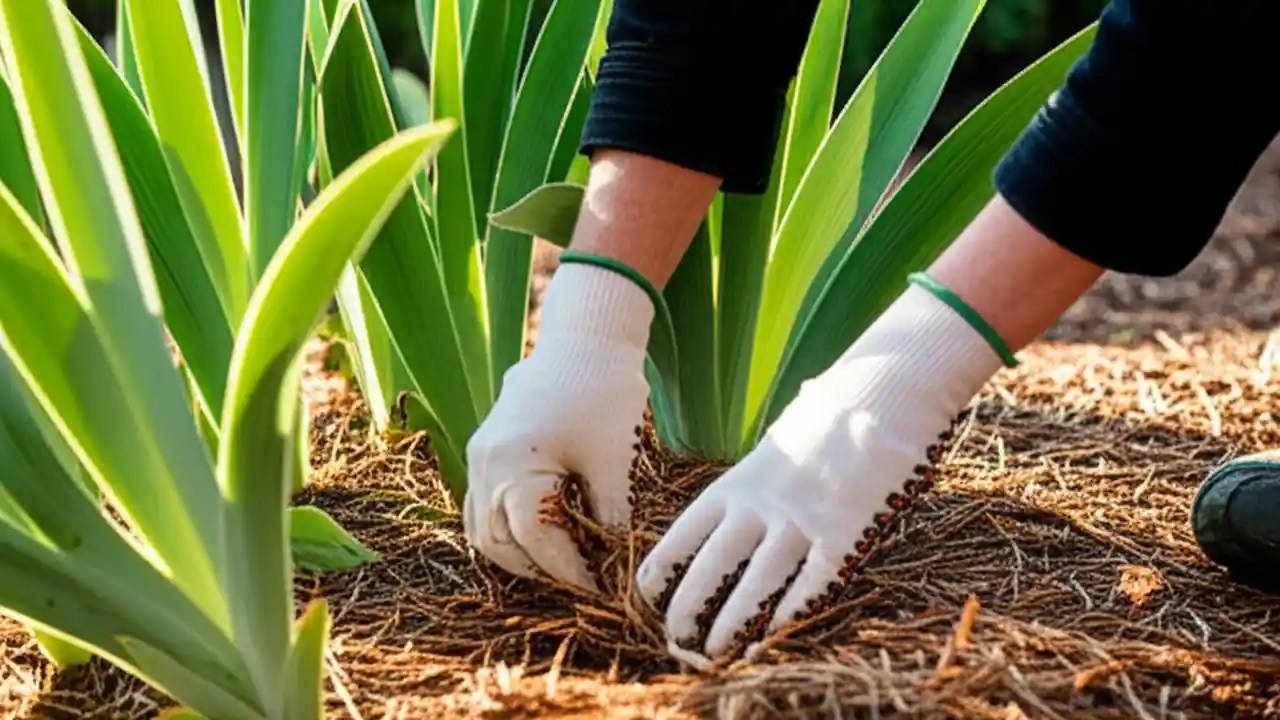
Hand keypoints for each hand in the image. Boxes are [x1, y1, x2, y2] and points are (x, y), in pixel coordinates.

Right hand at [465, 263, 652, 590]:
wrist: (585, 337)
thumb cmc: (603, 391)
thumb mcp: (614, 459)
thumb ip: (610, 516)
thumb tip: (616, 562)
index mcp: (513, 464)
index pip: (534, 540)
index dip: (568, 570)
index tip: (599, 587)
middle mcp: (485, 463)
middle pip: (497, 542)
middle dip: (538, 570)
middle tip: (579, 582)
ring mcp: (479, 455)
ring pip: (482, 529)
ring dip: (517, 555)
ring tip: (560, 566)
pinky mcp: (485, 449)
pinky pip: (481, 505)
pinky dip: (505, 529)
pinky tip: (541, 538)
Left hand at [635, 282, 1005, 665]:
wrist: (884, 389)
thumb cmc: (831, 412)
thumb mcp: (777, 441)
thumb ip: (757, 478)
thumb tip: (746, 497)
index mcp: (738, 481)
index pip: (682, 535)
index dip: (660, 573)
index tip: (648, 599)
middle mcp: (761, 504)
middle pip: (709, 569)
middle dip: (686, 610)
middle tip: (676, 640)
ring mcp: (802, 521)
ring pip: (753, 586)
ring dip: (731, 626)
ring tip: (716, 653)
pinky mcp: (845, 534)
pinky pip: (811, 585)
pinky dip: (789, 615)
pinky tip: (772, 637)